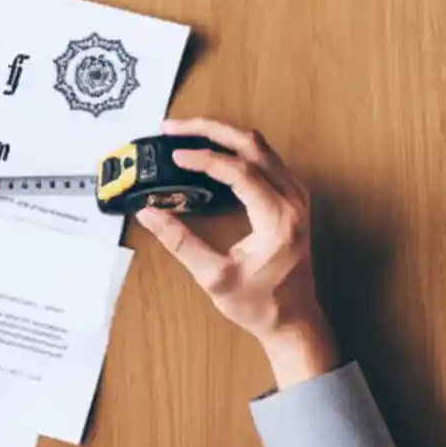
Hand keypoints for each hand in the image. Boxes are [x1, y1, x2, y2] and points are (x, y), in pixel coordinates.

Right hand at [135, 118, 338, 388]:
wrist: (294, 319)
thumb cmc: (261, 303)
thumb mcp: (214, 277)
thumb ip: (180, 243)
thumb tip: (150, 214)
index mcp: (278, 219)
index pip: (239, 171)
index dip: (203, 158)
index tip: (175, 155)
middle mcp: (293, 201)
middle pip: (253, 145)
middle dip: (211, 130)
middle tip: (174, 127)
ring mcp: (296, 196)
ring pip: (261, 146)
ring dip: (223, 134)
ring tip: (187, 133)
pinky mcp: (291, 198)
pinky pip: (265, 158)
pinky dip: (236, 148)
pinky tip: (212, 150)